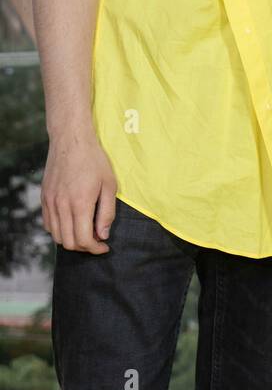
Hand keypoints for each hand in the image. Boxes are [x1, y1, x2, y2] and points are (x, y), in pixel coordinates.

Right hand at [41, 121, 117, 252]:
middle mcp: (61, 206)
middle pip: (69, 242)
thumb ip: (107, 213)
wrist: (71, 140)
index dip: (95, 249)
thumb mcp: (109, 185)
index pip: (83, 240)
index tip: (104, 246)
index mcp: (80, 203)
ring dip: (71, 240)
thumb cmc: (94, 160)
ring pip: (57, 236)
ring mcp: (50, 202)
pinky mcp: (44, 198)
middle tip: (96, 239)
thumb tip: (102, 235)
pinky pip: (48, 224)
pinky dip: (59, 230)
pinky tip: (72, 222)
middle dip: (84, 247)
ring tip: (85, 231)